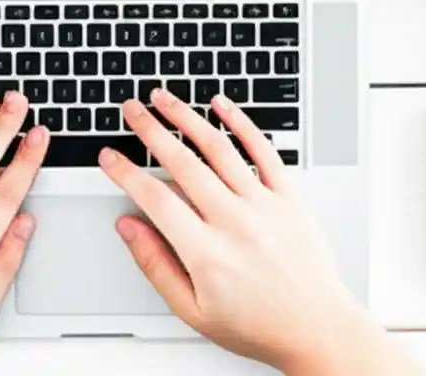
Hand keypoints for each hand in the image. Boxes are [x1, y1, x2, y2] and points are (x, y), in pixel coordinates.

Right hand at [99, 90, 421, 374]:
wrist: (316, 327)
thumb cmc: (257, 325)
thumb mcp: (193, 310)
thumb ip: (156, 265)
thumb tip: (128, 227)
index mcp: (206, 253)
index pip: (155, 198)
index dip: (126, 172)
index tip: (109, 156)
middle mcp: (234, 222)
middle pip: (182, 163)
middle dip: (151, 130)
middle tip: (132, 109)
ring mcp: (264, 205)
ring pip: (219, 148)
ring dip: (187, 117)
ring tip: (164, 98)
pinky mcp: (289, 197)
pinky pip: (263, 150)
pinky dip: (241, 123)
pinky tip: (221, 105)